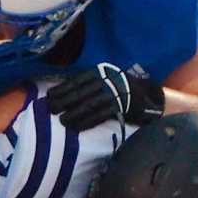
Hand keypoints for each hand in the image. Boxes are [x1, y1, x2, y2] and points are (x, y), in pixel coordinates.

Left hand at [46, 62, 165, 128]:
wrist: (147, 94)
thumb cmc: (119, 88)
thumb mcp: (105, 78)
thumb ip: (88, 83)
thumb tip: (60, 92)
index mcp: (103, 71)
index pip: (78, 80)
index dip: (62, 88)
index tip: (49, 96)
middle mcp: (109, 79)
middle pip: (82, 92)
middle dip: (64, 101)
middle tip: (50, 109)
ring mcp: (117, 92)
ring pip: (90, 104)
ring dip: (74, 113)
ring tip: (62, 121)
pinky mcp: (122, 106)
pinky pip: (101, 115)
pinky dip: (87, 122)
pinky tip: (77, 127)